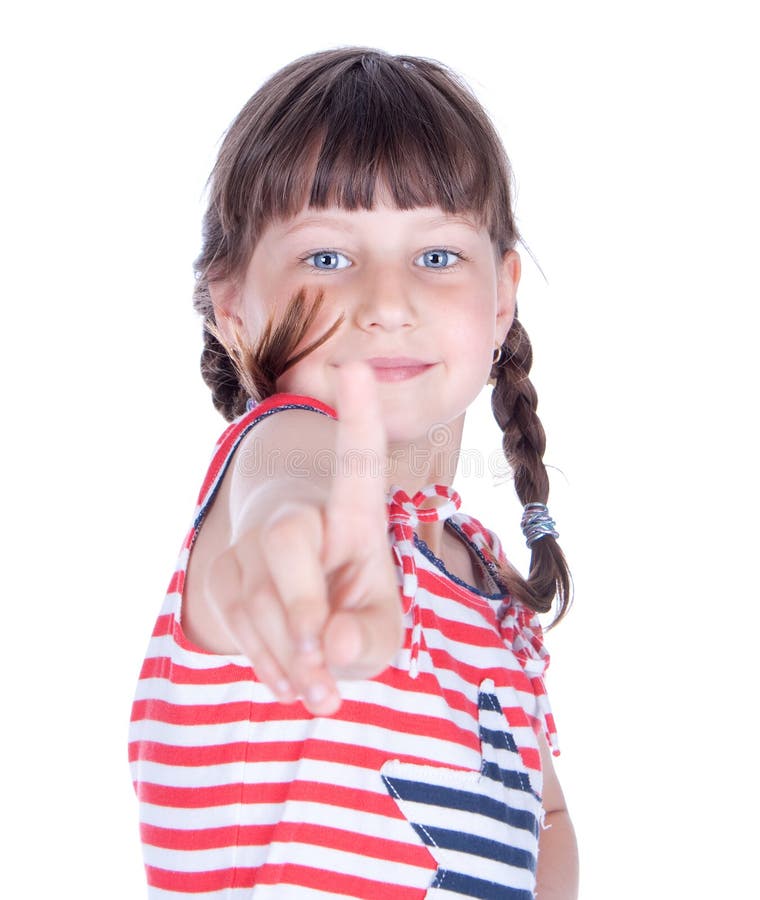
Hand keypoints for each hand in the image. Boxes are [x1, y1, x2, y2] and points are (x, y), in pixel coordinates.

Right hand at [205, 362, 401, 714]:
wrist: (305, 609)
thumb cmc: (356, 602)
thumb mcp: (385, 622)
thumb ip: (374, 635)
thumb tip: (334, 641)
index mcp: (353, 513)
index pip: (356, 459)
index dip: (359, 417)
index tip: (357, 368)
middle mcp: (301, 515)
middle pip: (286, 538)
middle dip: (301, 606)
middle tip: (327, 675)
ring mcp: (254, 541)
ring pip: (255, 592)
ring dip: (287, 655)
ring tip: (324, 697)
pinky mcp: (224, 573)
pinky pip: (236, 620)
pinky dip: (265, 661)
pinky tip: (292, 682)